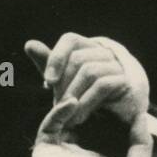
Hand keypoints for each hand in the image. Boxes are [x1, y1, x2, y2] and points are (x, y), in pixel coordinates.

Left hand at [24, 33, 148, 126]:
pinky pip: (103, 85)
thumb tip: (29, 44)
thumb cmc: (88, 95)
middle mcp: (104, 52)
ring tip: (67, 117)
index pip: (70, 40)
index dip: (57, 57)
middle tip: (57, 107)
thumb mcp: (65, 80)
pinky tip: (79, 117)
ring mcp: (117, 66)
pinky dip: (87, 102)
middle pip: (78, 59)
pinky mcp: (126, 82)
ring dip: (73, 96)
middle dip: (64, 85)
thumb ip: (49, 64)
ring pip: (89, 71)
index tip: (48, 82)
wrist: (121, 114)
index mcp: (88, 48)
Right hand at [31, 98, 151, 156]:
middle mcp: (72, 149)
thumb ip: (140, 141)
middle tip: (92, 78)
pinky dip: (59, 112)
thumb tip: (142, 115)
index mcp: (92, 152)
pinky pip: (48, 125)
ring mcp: (57, 150)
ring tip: (84, 88)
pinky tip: (73, 101)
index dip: (100, 103)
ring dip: (71, 101)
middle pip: (75, 115)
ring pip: (60, 116)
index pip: (93, 120)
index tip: (110, 87)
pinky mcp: (44, 152)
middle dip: (82, 96)